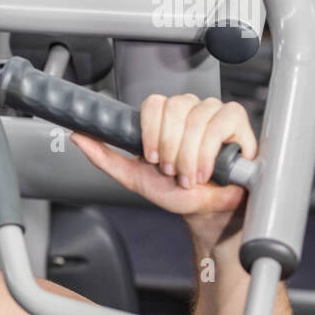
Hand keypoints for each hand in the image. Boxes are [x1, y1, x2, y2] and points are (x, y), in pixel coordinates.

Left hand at [70, 94, 257, 221]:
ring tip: (190, 176)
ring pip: (196, 118)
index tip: (151, 158)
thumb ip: (104, 157)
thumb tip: (78, 136)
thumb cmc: (176, 192)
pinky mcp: (236, 121)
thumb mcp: (133, 177)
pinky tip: (208, 170)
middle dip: (170, 147)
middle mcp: (189, 109)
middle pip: (175, 107)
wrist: (205, 211)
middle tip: (172, 171)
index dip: (151, 131)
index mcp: (165, 118)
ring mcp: (213, 112)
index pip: (153, 103)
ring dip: (189, 155)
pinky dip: (210, 151)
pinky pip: (221, 123)